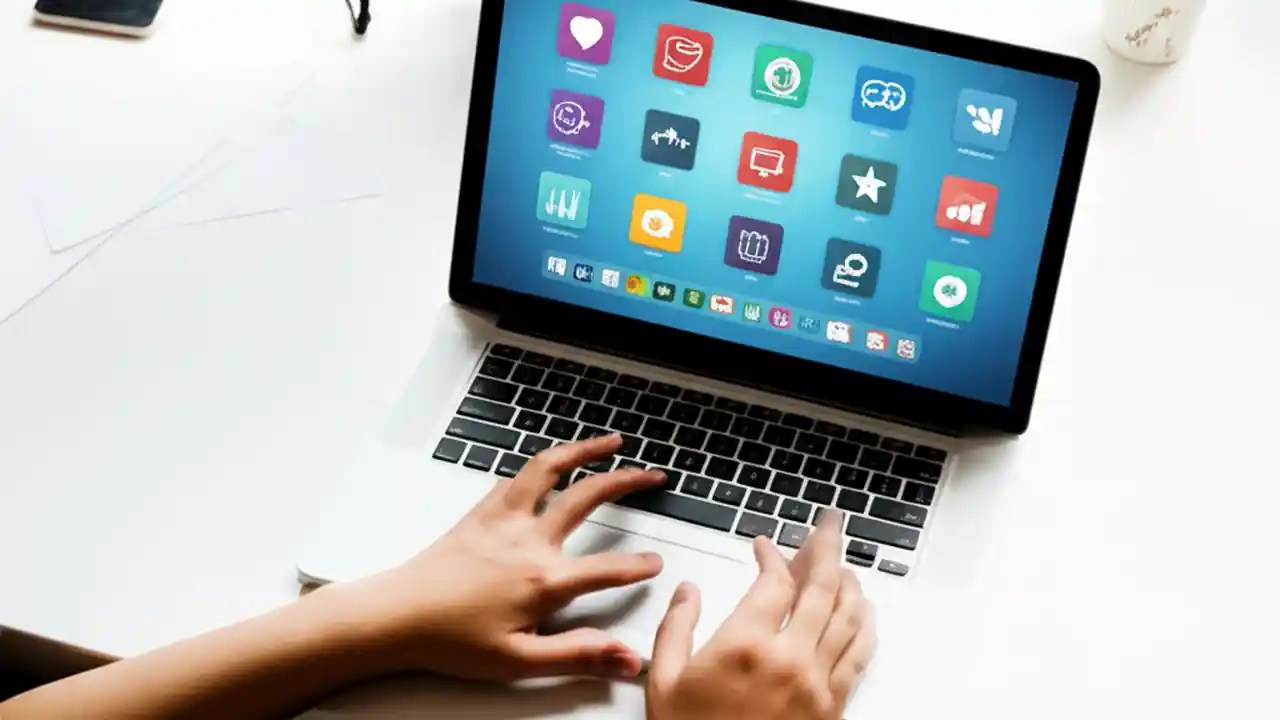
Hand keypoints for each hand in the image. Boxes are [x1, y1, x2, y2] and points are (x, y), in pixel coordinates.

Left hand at [332, 434, 666, 680]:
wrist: (396, 616)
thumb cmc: (450, 641)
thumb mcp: (520, 661)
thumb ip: (578, 655)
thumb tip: (625, 659)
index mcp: (543, 580)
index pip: (608, 568)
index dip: (639, 566)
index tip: (655, 563)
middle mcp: (528, 541)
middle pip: (588, 497)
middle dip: (627, 480)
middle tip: (652, 474)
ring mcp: (503, 520)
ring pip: (550, 468)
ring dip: (583, 450)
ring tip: (608, 441)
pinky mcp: (480, 514)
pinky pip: (515, 478)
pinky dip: (538, 465)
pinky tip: (546, 464)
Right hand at [645, 512, 876, 719]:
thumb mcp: (664, 682)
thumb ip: (676, 628)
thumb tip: (688, 592)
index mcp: (745, 645)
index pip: (775, 581)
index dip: (773, 555)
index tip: (766, 546)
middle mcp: (789, 659)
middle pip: (823, 586)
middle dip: (828, 546)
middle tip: (830, 523)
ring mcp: (817, 683)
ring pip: (849, 616)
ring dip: (850, 582)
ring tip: (845, 564)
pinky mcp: (833, 707)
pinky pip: (861, 654)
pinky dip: (866, 625)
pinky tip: (864, 613)